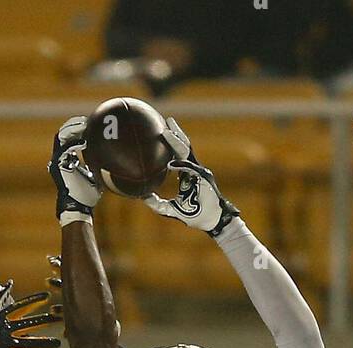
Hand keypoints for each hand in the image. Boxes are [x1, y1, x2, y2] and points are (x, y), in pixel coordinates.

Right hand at [0, 280, 61, 347]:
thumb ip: (0, 296)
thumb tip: (9, 282)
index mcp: (0, 317)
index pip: (20, 306)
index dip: (34, 301)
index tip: (47, 296)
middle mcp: (4, 328)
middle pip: (29, 323)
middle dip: (45, 321)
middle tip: (60, 319)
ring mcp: (4, 343)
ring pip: (29, 342)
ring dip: (44, 342)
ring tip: (58, 343)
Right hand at [49, 116, 101, 224]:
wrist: (78, 208)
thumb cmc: (88, 196)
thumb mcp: (95, 176)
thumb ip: (98, 165)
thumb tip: (114, 158)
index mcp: (68, 159)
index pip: (69, 138)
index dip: (78, 128)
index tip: (89, 123)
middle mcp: (61, 158)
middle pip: (63, 133)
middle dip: (73, 124)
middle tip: (86, 120)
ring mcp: (59, 161)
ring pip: (61, 136)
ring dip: (72, 129)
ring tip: (84, 126)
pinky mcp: (59, 165)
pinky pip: (65, 148)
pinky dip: (74, 143)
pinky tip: (85, 141)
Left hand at [144, 117, 238, 236]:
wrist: (210, 222)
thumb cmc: (194, 216)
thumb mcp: (170, 209)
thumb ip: (156, 203)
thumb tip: (141, 196)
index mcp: (187, 173)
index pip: (178, 153)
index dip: (171, 142)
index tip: (161, 131)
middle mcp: (193, 169)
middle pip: (184, 146)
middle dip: (176, 132)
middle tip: (167, 120)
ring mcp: (199, 172)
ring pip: (187, 152)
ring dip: (177, 141)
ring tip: (166, 131)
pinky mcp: (204, 179)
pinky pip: (191, 169)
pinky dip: (181, 166)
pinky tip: (170, 164)